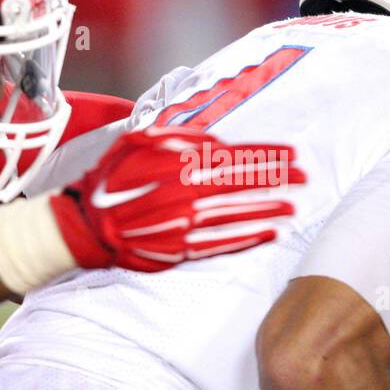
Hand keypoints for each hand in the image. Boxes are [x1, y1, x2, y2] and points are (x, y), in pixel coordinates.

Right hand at [50, 125, 304, 271]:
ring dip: (268, 210)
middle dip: (277, 180)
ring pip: (236, 214)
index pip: (233, 156)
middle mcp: (184, 192)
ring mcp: (183, 224)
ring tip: (294, 208)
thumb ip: (181, 139)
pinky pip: (222, 244)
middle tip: (305, 178)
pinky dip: (248, 239)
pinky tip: (270, 234)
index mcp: (176, 163)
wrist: (85, 225)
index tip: (293, 154)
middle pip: (242, 184)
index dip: (266, 155)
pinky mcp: (179, 250)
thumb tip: (219, 141)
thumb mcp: (140, 142)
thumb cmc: (112, 178)